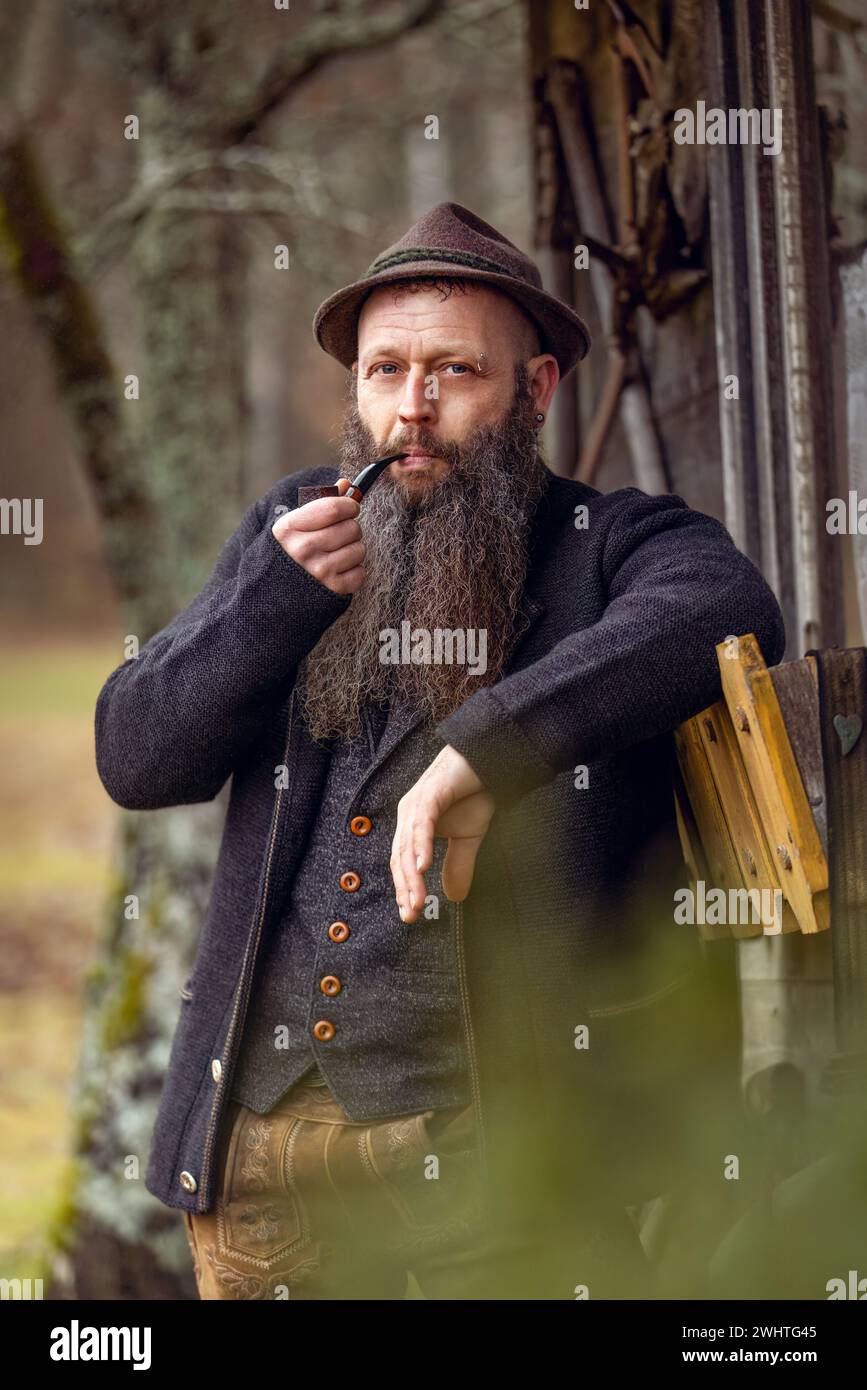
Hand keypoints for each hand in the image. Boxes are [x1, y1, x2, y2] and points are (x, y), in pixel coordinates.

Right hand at [272, 477, 365, 593]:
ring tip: (338, 552)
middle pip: (351, 528)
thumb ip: (323, 501)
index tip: (350, 508)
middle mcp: (304, 549)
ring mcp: (319, 571)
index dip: (349, 505)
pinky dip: (355, 570)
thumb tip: (347, 484)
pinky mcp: (333, 589)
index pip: (334, 508)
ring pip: (360, 549)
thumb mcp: (297, 523)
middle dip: (351, 528)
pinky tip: (339, 569)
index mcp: (290, 528)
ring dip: (354, 549)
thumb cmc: (291, 549)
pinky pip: (361, 572)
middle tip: (340, 534)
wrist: (275, 590)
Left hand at [390, 745, 493, 922]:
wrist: (488, 761)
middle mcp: (408, 815)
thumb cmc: (475, 794)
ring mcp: (415, 804)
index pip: (402, 863)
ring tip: (416, 899)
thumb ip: (458, 865)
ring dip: (411, 875)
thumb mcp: (468, 838)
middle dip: (404, 889)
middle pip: (399, 858)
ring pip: (407, 845)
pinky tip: (423, 866)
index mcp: (413, 826)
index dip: (404, 889)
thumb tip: (454, 897)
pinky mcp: (428, 794)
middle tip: (410, 915)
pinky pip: (421, 824)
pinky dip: (420, 846)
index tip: (409, 914)